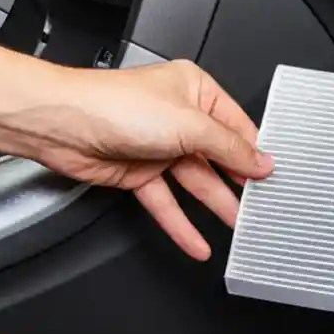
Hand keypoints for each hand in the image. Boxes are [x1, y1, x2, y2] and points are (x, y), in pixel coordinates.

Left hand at [10, 60, 272, 260]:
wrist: (61, 123)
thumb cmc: (114, 105)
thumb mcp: (189, 124)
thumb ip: (230, 148)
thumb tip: (261, 161)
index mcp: (195, 90)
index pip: (236, 127)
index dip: (253, 154)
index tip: (272, 178)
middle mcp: (178, 117)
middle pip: (217, 157)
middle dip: (237, 184)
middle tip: (260, 207)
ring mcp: (159, 146)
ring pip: (195, 182)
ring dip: (214, 207)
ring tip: (237, 228)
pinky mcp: (139, 172)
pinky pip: (167, 202)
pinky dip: (181, 224)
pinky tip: (197, 242)